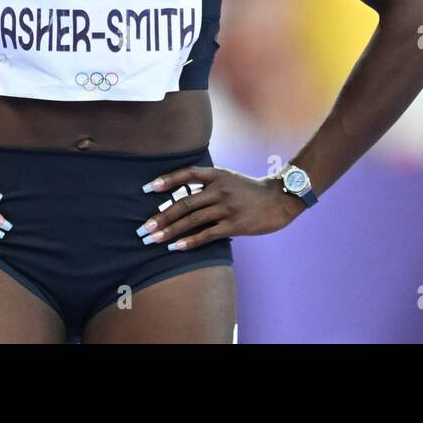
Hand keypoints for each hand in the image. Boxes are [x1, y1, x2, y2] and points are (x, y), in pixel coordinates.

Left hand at [135, 166, 304, 250]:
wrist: (280, 199)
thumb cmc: (251, 190)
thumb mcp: (230, 178)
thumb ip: (209, 184)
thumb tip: (181, 197)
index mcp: (217, 175)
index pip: (186, 174)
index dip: (165, 181)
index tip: (146, 189)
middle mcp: (219, 190)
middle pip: (183, 203)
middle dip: (160, 217)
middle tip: (142, 229)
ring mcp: (226, 208)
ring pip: (191, 220)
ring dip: (169, 231)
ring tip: (151, 240)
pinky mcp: (233, 225)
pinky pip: (206, 235)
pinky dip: (189, 242)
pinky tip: (174, 247)